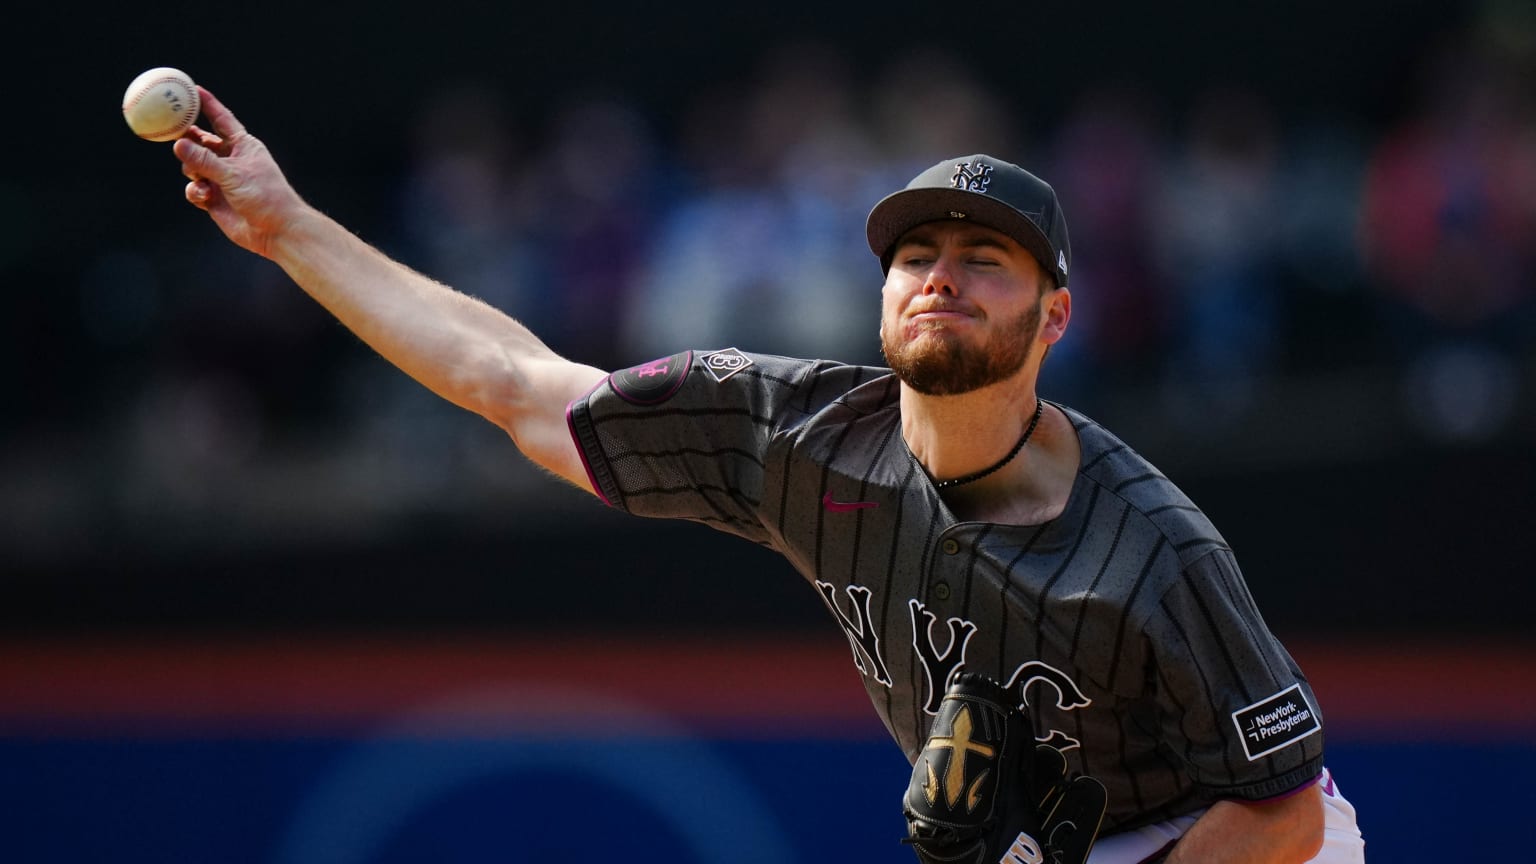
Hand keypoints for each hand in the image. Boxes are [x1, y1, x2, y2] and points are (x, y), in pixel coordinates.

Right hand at [172, 86, 305, 258]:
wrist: (277, 231)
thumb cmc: (265, 197)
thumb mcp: (233, 174)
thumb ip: (204, 160)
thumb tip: (178, 143)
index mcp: (243, 145)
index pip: (221, 119)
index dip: (207, 104)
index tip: (191, 89)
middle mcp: (231, 159)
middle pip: (200, 142)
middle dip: (186, 139)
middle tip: (170, 131)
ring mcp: (221, 179)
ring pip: (192, 166)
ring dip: (192, 171)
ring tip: (201, 178)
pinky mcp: (214, 198)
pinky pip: (194, 189)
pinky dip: (196, 192)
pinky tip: (204, 197)